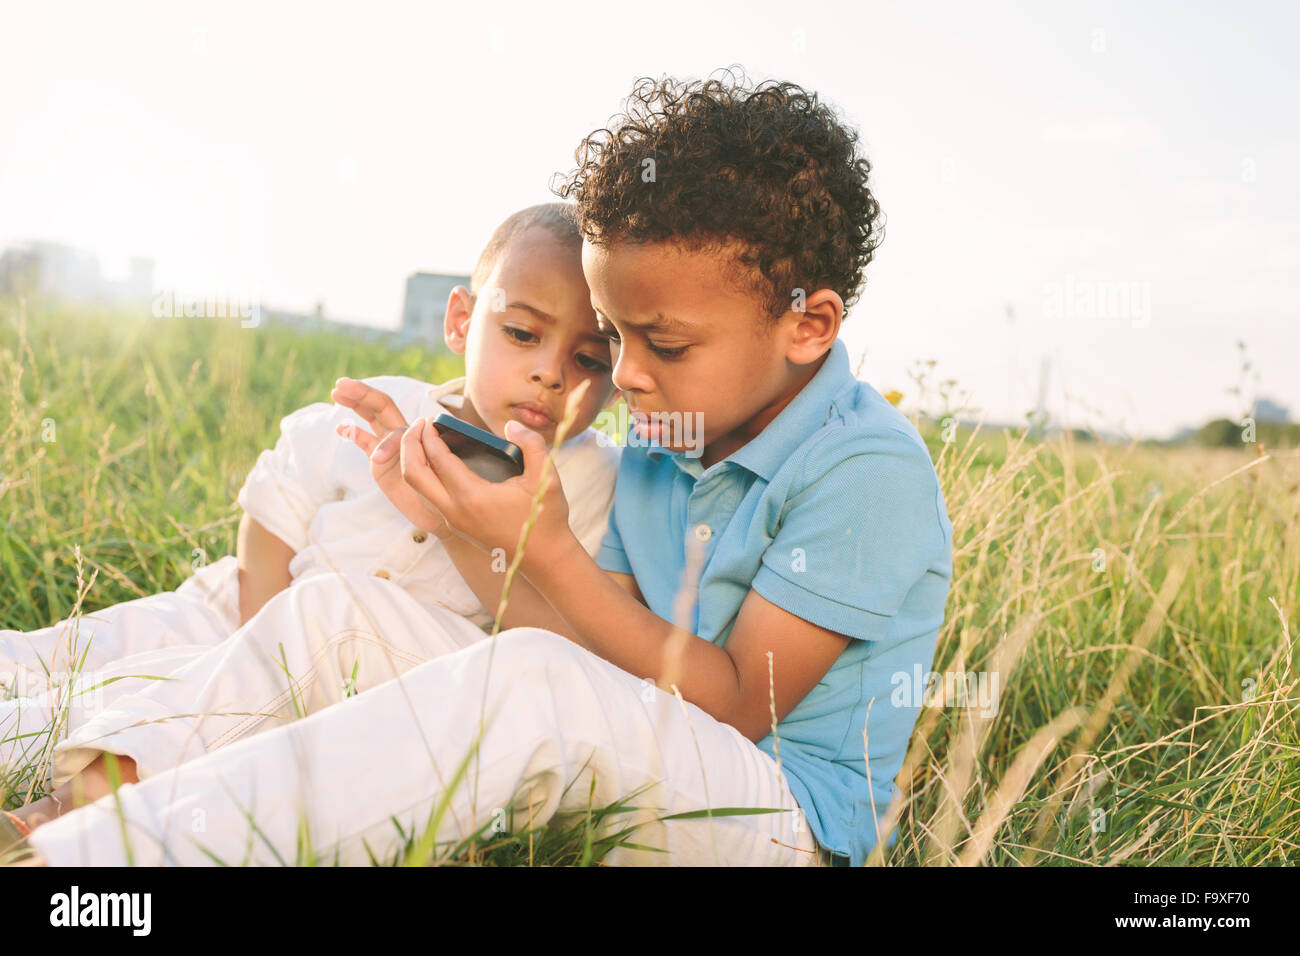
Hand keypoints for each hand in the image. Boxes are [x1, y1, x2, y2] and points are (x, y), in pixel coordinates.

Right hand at [330, 377, 451, 537]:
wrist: (439, 512)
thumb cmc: (443, 493)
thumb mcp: (435, 474)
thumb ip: (426, 452)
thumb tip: (421, 425)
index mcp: (417, 438)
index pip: (398, 429)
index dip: (387, 442)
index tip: (377, 460)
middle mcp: (403, 437)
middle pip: (381, 407)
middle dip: (363, 394)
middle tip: (341, 384)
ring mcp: (389, 447)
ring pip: (372, 417)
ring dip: (356, 403)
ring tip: (337, 392)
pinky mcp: (379, 462)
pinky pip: (365, 441)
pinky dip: (354, 433)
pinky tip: (342, 427)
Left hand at [396, 397, 582, 568]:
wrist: (544, 559)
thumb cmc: (544, 519)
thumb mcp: (546, 478)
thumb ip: (531, 444)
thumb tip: (510, 425)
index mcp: (472, 497)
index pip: (438, 459)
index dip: (430, 435)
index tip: (431, 419)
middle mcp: (455, 511)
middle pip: (413, 475)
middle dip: (409, 445)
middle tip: (419, 425)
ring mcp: (453, 521)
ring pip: (417, 488)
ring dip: (414, 461)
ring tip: (424, 440)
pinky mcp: (456, 526)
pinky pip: (428, 497)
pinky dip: (425, 475)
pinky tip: (438, 462)